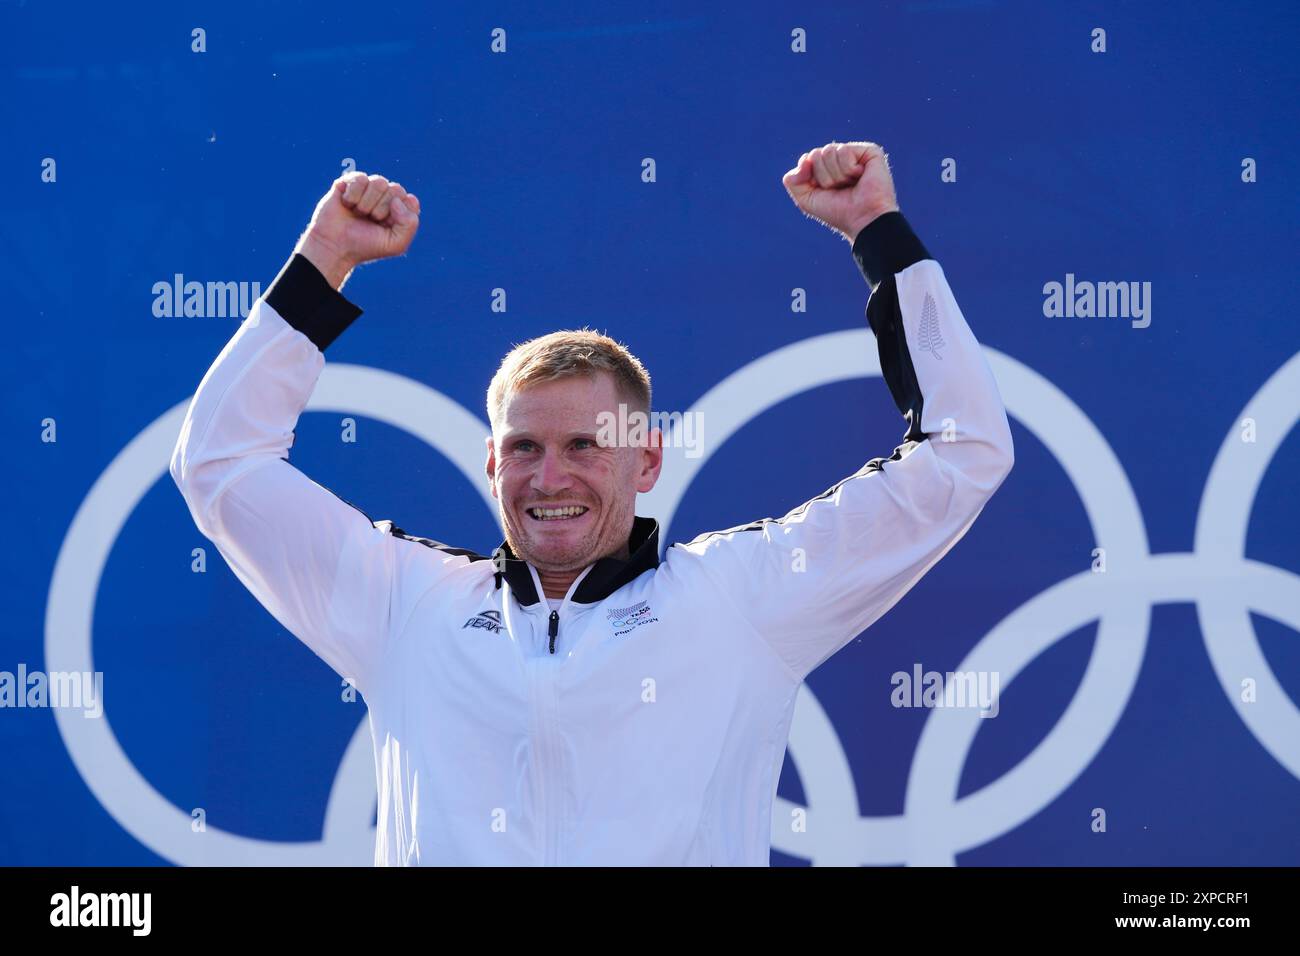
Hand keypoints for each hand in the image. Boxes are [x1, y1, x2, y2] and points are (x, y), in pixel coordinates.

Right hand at [295, 172, 421, 288]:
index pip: (409, 200)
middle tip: (370, 220)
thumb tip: (396, 200)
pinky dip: (353, 195)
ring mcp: (368, 188)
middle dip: (381, 209)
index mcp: (399, 210)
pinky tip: (347, 204)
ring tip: (358, 213)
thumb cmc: (365, 246)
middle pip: (396, 189)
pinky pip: (360, 178)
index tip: (385, 226)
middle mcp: (385, 196)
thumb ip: (410, 224)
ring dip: (367, 203)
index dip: (398, 214)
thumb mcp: (396, 244)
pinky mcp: (350, 182)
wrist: (335, 246)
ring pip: (379, 181)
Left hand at [782, 141, 899, 241]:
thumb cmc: (837, 211)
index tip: (826, 192)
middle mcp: (840, 158)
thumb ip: (792, 180)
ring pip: (828, 151)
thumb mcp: (806, 199)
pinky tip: (860, 176)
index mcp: (827, 167)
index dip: (811, 178)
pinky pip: (843, 150)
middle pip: (815, 154)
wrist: (862, 219)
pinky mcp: (869, 151)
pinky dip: (848, 169)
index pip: (807, 159)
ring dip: (836, 175)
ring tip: (850, 184)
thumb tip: (805, 159)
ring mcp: (855, 153)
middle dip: (823, 177)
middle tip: (840, 189)